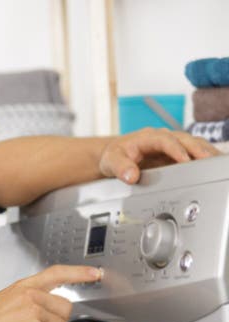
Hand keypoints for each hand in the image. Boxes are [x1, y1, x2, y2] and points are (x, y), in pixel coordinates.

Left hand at [99, 127, 221, 183]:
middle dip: (198, 149)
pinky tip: (216, 164)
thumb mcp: (111, 161)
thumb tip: (131, 176)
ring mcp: (172, 145)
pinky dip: (205, 158)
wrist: (115, 155)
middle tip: (209, 160)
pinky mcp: (177, 154)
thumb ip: (120, 168)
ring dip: (206, 152)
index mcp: (147, 137)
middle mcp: (163, 138)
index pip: (165, 140)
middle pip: (185, 139)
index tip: (184, 159)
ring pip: (193, 144)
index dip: (176, 149)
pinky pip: (194, 153)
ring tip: (218, 162)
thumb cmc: (114, 155)